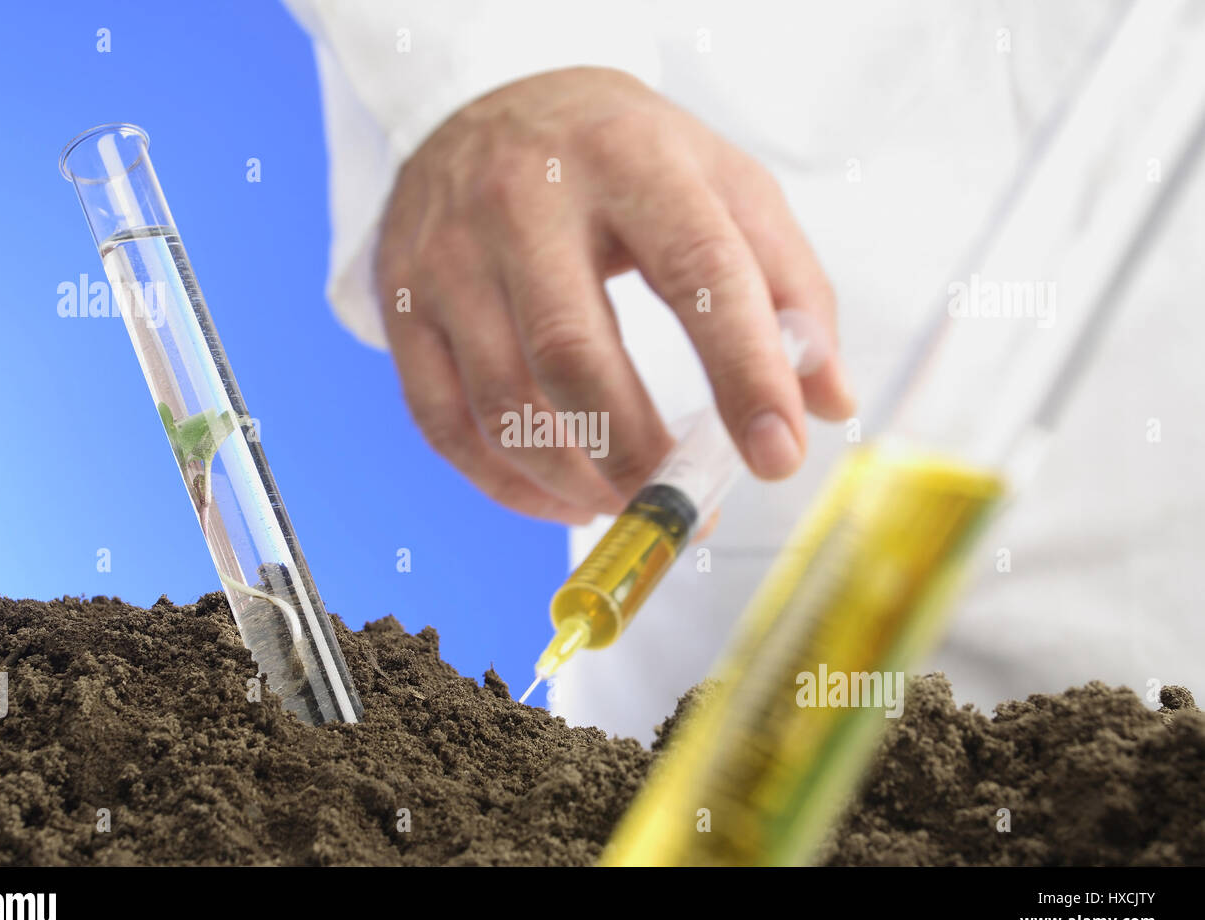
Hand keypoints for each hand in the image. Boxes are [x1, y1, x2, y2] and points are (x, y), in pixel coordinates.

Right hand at [375, 67, 853, 523]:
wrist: (487, 101)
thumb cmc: (622, 157)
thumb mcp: (722, 184)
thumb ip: (789, 287)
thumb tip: (825, 402)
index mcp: (629, 159)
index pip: (697, 271)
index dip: (743, 373)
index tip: (778, 455)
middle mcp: (525, 202)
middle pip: (575, 355)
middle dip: (637, 456)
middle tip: (686, 507)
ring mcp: (450, 255)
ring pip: (503, 404)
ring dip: (574, 483)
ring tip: (627, 503)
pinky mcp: (404, 302)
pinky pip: (444, 422)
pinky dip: (506, 484)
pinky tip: (561, 498)